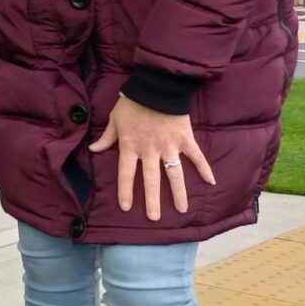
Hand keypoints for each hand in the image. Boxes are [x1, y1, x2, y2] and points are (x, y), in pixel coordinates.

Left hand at [89, 95, 214, 220]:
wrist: (156, 87)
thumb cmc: (132, 102)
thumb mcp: (114, 119)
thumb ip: (106, 137)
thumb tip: (93, 149)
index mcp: (130, 146)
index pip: (126, 174)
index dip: (125, 191)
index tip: (127, 207)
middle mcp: (149, 150)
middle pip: (151, 180)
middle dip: (152, 200)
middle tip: (155, 218)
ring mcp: (169, 145)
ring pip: (174, 173)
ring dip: (178, 192)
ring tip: (183, 209)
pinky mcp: (185, 138)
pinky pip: (196, 156)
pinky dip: (204, 168)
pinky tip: (211, 182)